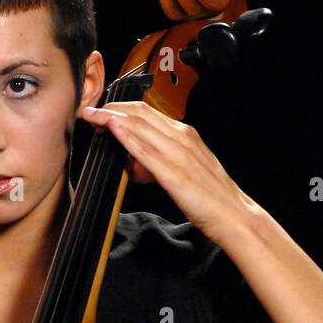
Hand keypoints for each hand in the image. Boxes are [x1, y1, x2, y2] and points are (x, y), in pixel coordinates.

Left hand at [80, 100, 258, 245]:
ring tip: (91, 115)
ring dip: (112, 118)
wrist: (233, 214)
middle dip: (111, 108)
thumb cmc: (211, 196)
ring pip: (140, 127)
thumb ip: (162, 159)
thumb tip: (138, 159)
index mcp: (184, 135)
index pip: (147, 113)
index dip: (121, 108)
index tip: (101, 111)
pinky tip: (112, 127)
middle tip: (89, 110)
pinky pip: (146, 150)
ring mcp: (178, 153)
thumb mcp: (185, 168)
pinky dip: (127, 136)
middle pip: (140, 114)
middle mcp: (181, 138)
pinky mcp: (174, 173)